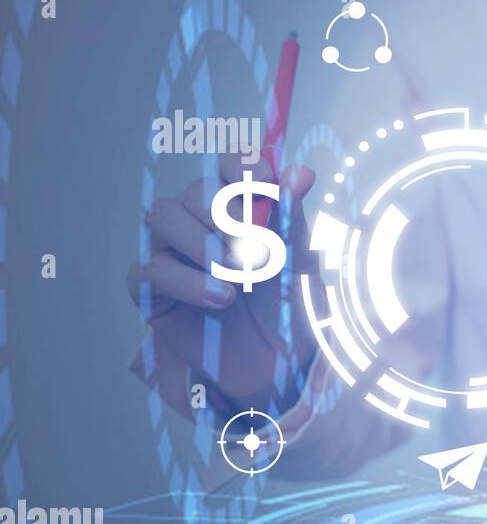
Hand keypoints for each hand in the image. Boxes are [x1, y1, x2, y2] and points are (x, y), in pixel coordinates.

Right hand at [127, 152, 316, 405]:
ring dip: (203, 244)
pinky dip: (187, 281)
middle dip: (229, 215)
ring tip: (240, 278)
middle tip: (258, 250)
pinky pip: (149, 268)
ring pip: (163, 217)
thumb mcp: (300, 260)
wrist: (277, 359)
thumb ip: (294, 217)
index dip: (243, 165)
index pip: (228, 164)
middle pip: (197, 190)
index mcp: (236, 203)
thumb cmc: (286, 303)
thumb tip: (301, 173)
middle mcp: (197, 218)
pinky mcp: (149, 286)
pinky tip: (222, 299)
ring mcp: (168, 249)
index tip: (266, 181)